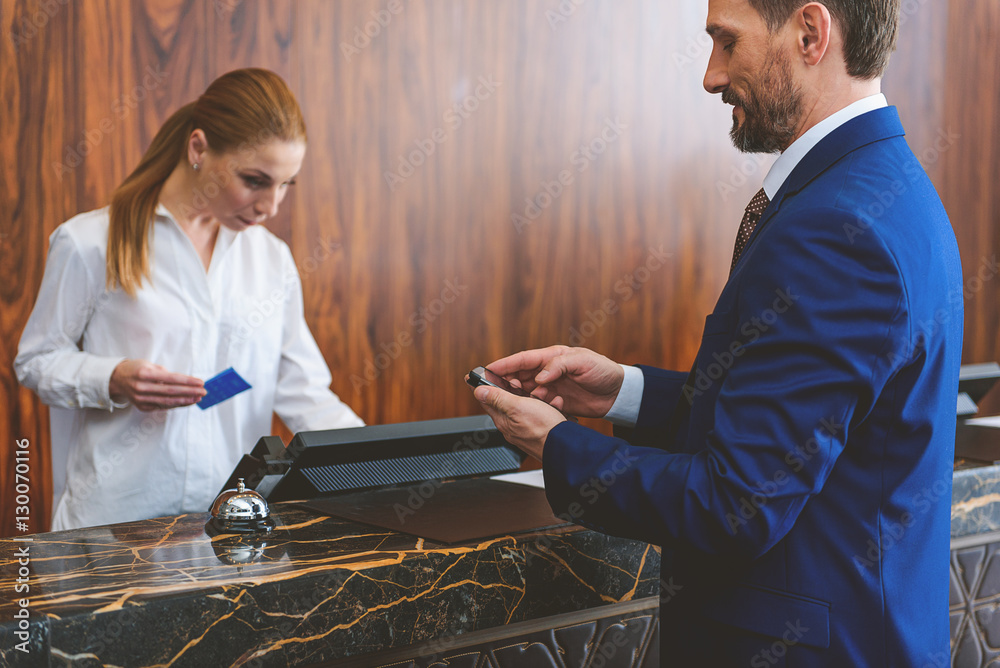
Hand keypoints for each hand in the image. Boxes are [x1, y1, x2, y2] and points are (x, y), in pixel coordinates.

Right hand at [109, 359, 205, 410]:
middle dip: (190, 392)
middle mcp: (141, 388)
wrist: (117, 379)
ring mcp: (141, 399)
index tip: (201, 382)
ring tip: (198, 398)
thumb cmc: (136, 369)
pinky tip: (186, 402)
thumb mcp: (149, 365)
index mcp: (144, 374)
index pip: (171, 379)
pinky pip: (163, 406)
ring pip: (168, 401)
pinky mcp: (142, 406)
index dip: (188, 382)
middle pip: (171, 392)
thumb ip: (165, 373)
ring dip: (185, 401)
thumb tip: (185, 382)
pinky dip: (176, 404)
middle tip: (203, 392)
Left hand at [473, 385, 566, 460]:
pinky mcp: (542, 428)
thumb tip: (478, 392)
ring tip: (544, 395)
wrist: (565, 446)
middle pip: (508, 400)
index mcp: (503, 419)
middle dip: (516, 388)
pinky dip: (549, 406)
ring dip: (536, 396)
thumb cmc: (542, 429)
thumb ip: (497, 398)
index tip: (474, 378)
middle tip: (521, 383)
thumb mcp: (517, 407)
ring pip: (528, 404)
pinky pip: (543, 412)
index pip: (486, 400)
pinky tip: (554, 406)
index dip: (482, 387)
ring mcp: (527, 427)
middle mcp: (512, 425)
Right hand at [485, 346, 623, 417]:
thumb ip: (559, 366)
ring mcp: (551, 386)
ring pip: (526, 391)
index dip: (504, 364)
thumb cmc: (604, 371)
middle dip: (505, 381)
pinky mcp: (556, 401)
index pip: (523, 360)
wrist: (619, 394)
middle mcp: (549, 371)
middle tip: (493, 389)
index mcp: (552, 357)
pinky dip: (534, 406)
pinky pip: (538, 404)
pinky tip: (534, 409)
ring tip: (515, 401)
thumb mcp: (583, 362)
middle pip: (519, 375)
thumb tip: (539, 376)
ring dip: (520, 396)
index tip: (489, 369)